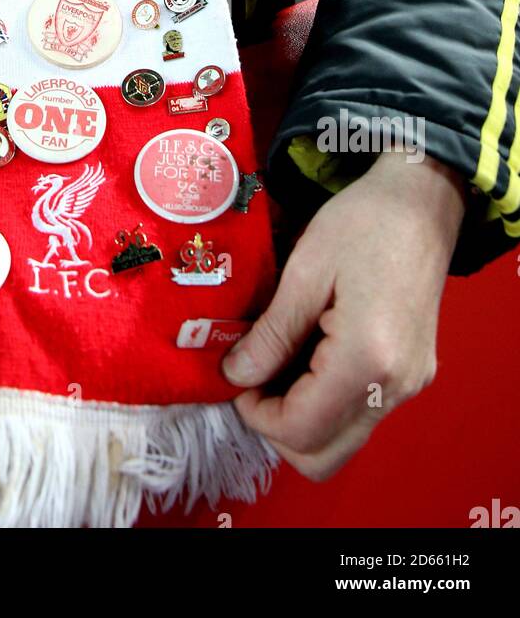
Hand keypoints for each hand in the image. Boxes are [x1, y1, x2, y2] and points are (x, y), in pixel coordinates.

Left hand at [220, 149, 468, 479]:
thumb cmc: (364, 222)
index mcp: (367, 358)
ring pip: (343, 440)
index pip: (302, 429)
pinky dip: (326, 402)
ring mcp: (409, 383)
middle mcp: (394, 385)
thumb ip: (272, 333)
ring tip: (276, 362)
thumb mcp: (305, 271)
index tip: (236, 377)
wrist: (422, 201)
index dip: (257, 415)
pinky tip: (306, 356)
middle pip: (324, 456)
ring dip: (301, 417)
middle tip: (253, 380)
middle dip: (278, 428)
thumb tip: (236, 376)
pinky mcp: (412, 373)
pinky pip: (361, 413)